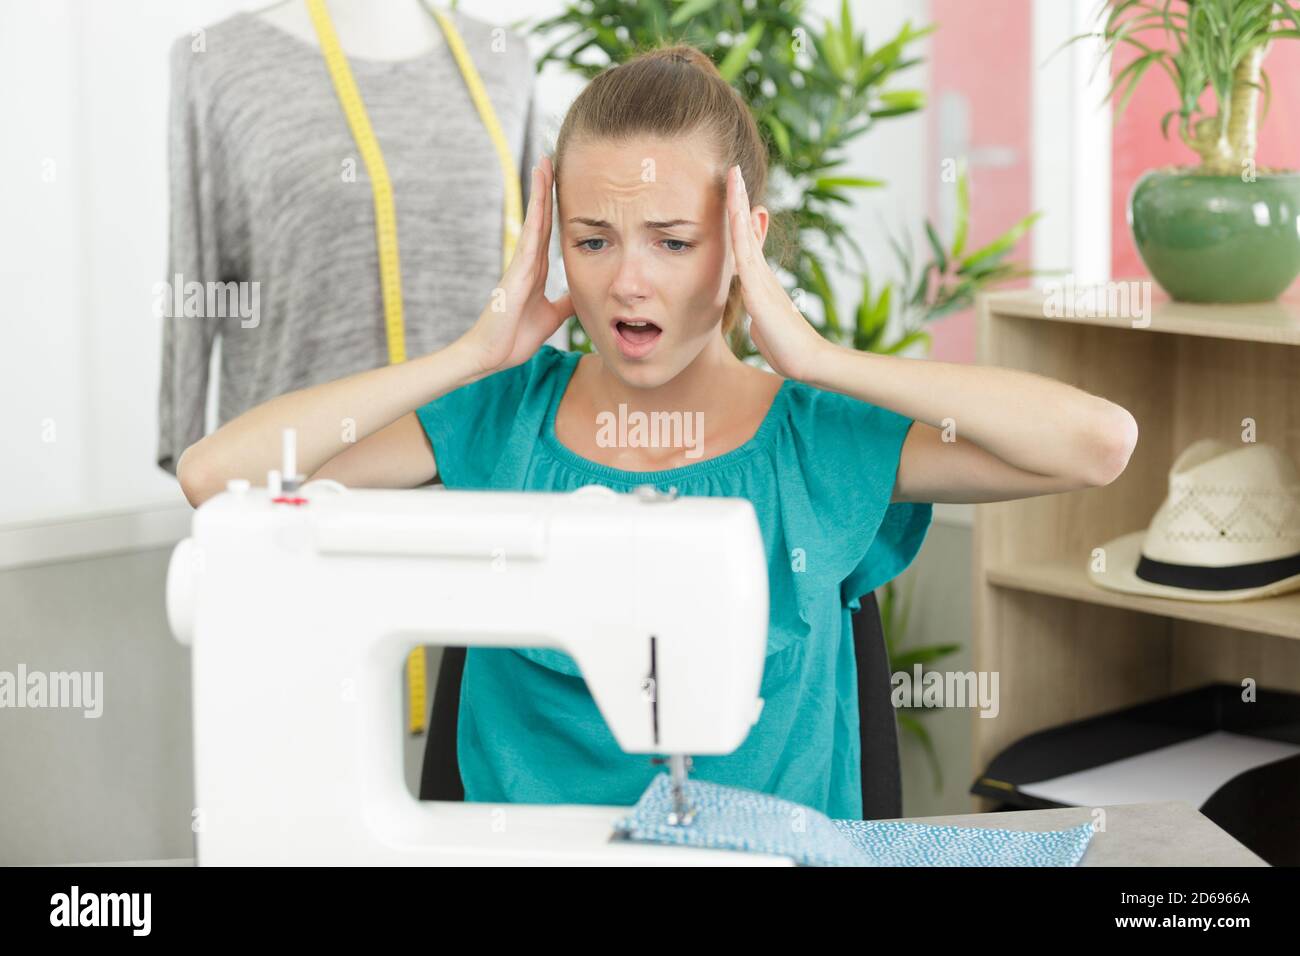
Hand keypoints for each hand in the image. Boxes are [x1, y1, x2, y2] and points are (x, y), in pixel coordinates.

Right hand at [460, 155, 573, 374]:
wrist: (490, 355)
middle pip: (541, 216)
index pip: (549, 230)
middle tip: (552, 156)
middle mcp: (528, 260)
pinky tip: (540, 195)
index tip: (563, 181)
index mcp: (536, 270)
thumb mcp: (552, 317)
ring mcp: (520, 263)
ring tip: (545, 162)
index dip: (555, 205)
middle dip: (547, 187)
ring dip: (539, 191)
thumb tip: (582, 294)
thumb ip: (565, 302)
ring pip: (534, 219)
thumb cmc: (514, 337)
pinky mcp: (517, 271)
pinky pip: (530, 237)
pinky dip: (536, 214)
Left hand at [726, 164, 830, 380]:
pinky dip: (739, 228)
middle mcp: (760, 272)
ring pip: (744, 233)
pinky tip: (735, 209)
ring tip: (733, 176)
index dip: (738, 218)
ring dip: (738, 203)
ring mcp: (760, 277)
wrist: (805, 361)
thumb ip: (758, 316)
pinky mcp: (758, 287)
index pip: (744, 243)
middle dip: (738, 200)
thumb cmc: (786, 348)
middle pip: (745, 229)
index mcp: (758, 281)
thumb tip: (754, 314)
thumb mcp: (764, 327)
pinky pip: (745, 252)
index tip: (733, 196)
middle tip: (733, 171)